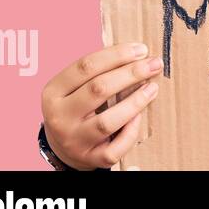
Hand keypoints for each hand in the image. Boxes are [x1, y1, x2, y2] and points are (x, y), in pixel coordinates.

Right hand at [40, 42, 161, 169]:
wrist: (63, 147)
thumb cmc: (77, 107)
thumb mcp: (75, 87)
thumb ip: (99, 71)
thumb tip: (138, 55)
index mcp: (53, 92)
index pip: (86, 66)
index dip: (117, 55)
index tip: (141, 49)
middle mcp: (59, 117)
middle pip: (98, 89)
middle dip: (131, 73)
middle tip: (154, 64)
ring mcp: (74, 140)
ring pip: (107, 121)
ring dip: (135, 102)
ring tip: (152, 88)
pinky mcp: (89, 159)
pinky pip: (116, 146)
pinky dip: (131, 131)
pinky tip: (140, 116)